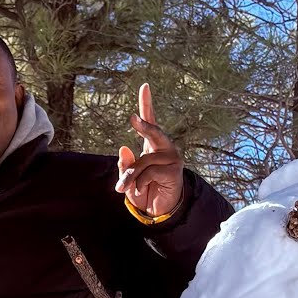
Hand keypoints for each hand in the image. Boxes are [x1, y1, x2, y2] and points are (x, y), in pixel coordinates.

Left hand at [115, 83, 184, 218]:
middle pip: (154, 132)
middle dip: (144, 126)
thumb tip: (124, 148)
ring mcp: (171, 158)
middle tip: (134, 119)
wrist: (157, 211)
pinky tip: (142, 189)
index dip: (147, 104)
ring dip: (130, 175)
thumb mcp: (129, 179)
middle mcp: (163, 147)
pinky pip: (150, 172)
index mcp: (151, 145)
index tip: (145, 86)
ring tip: (123, 187)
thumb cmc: (143, 191)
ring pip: (144, 159)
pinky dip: (140, 182)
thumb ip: (126, 165)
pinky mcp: (174, 170)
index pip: (150, 121)